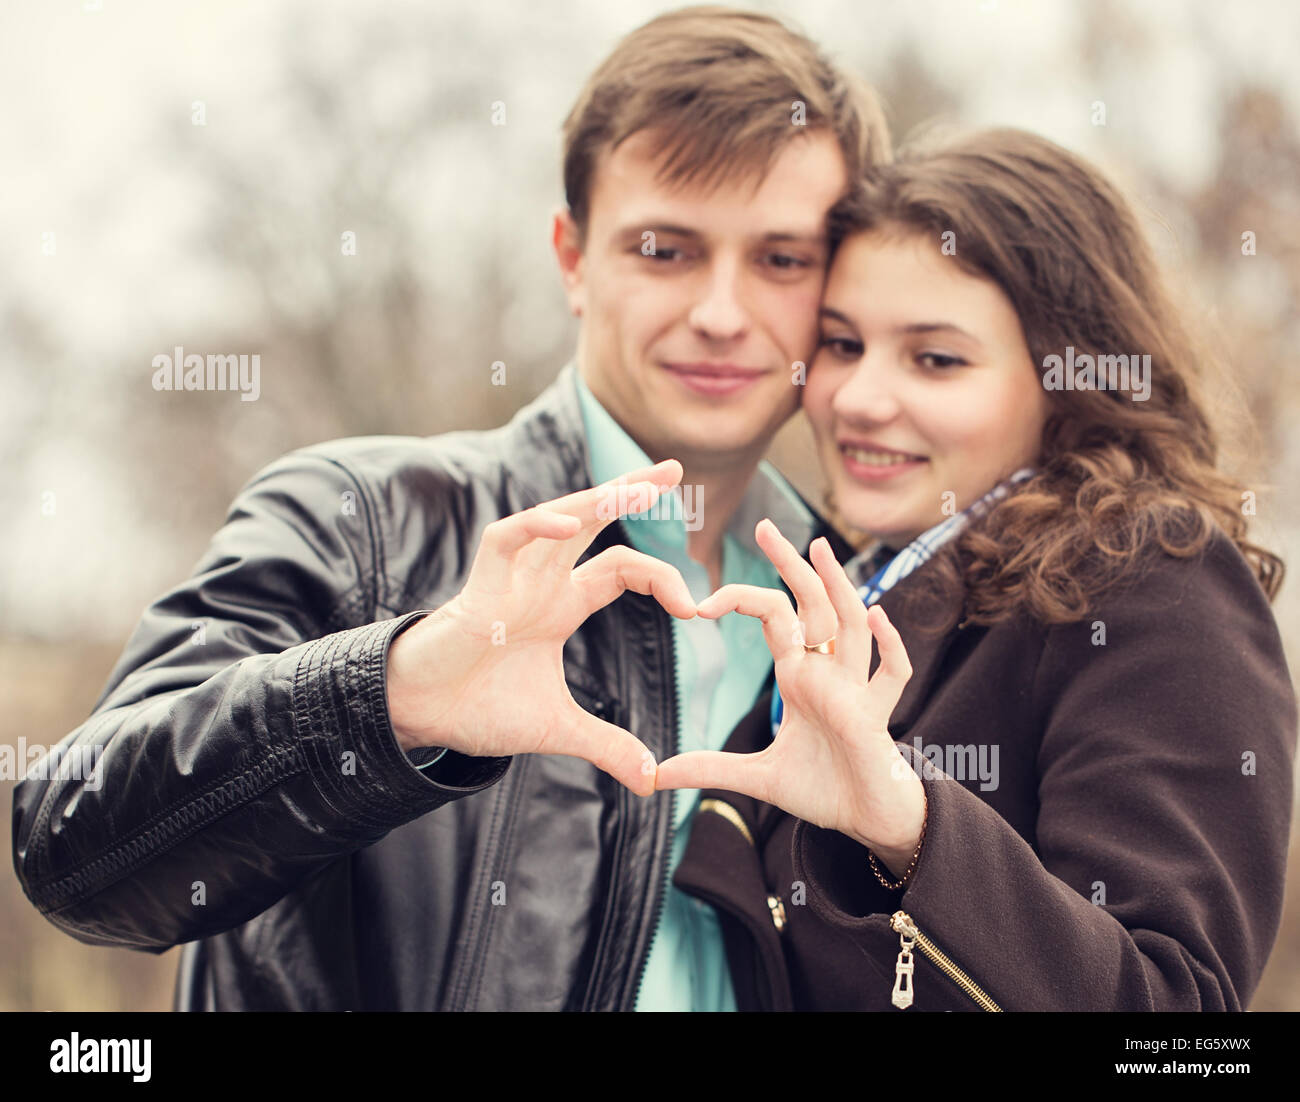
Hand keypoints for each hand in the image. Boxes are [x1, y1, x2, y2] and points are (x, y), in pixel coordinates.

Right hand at [386, 459, 696, 796]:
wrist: (422, 718)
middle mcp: (541, 580)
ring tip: (639, 484)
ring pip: (558, 517)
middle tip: (673, 468)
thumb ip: (607, 746)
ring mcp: (511, 576)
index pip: (621, 567)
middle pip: (593, 519)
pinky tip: (571, 521)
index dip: (662, 578)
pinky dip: (537, 524)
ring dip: (597, 498)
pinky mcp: (479, 582)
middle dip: (630, 491)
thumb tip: (653, 781)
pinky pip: (509, 535)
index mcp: (561, 605)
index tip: (694, 610)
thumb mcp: (558, 729)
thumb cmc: (478, 710)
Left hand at [654, 520, 925, 867]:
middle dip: (792, 565)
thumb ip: (710, 769)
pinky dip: (889, 646)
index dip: (740, 601)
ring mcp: (855, 690)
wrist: (867, 819)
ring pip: (852, 625)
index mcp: (800, 675)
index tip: (700, 605)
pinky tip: (879, 618)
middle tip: (765, 525)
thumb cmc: (822, 787)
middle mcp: (829, 671)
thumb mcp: (757, 777)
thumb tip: (656, 774)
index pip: (773, 616)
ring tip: (820, 549)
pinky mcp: (875, 718)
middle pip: (812, 604)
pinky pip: (890, 675)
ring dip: (839, 587)